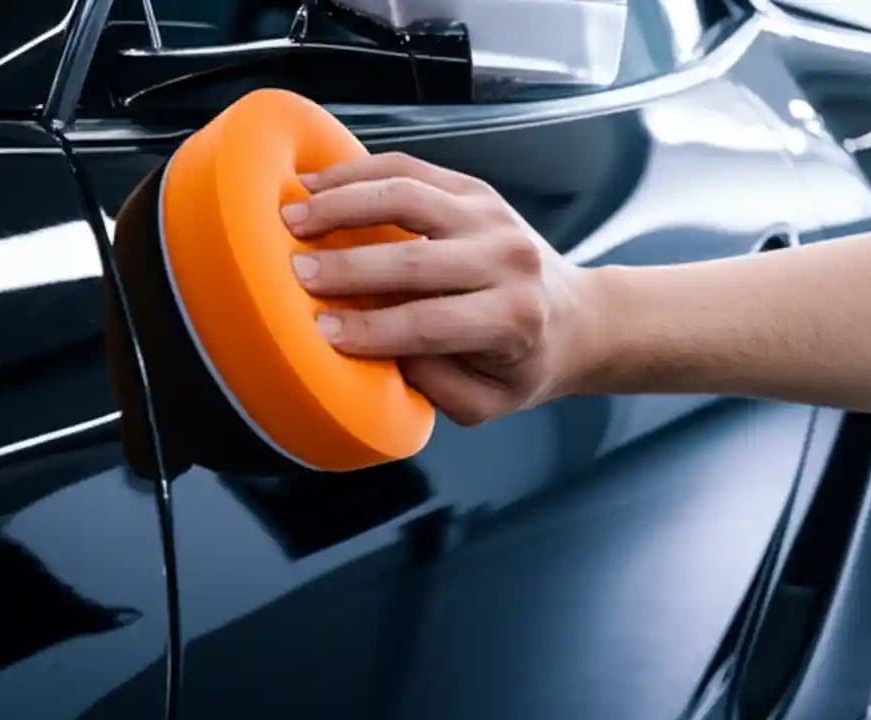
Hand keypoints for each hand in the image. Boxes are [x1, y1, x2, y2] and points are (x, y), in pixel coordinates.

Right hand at [282, 153, 610, 425]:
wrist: (575, 317)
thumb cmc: (524, 364)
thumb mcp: (487, 401)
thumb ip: (436, 386)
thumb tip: (380, 352)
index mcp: (512, 320)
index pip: (430, 324)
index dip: (373, 328)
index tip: (323, 330)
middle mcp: (508, 261)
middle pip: (415, 260)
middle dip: (349, 267)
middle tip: (298, 272)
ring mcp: (492, 217)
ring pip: (409, 197)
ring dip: (344, 204)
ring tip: (295, 216)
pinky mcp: (475, 190)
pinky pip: (411, 169)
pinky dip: (360, 171)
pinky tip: (319, 184)